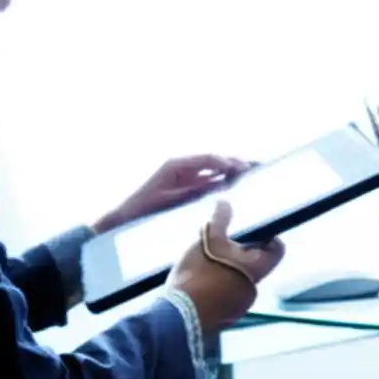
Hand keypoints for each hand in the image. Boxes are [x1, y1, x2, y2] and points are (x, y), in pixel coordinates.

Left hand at [93, 155, 252, 233]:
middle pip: (213, 161)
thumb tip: (220, 180)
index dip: (227, 162)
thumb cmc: (142, 208)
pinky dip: (222, 180)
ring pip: (213, 169)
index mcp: (177, 165)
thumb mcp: (170, 198)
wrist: (122, 219)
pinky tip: (235, 184)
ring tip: (251, 172)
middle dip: (234, 162)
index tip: (244, 168)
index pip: (208, 159)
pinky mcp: (185, 186)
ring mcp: (184, 175)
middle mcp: (182, 166)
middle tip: (255, 167)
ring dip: (231, 170)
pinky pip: (207, 180)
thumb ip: (195, 188)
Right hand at [167, 201, 284, 334]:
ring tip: (203, 267)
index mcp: (257, 268)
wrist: (179, 316)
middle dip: (239, 256)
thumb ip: (220, 220)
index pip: (277, 249)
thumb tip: (224, 203)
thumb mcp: (208, 240)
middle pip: (254, 266)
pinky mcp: (225, 321)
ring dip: (227, 275)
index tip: (252, 232)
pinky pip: (226, 301)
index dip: (268, 238)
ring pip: (239, 284)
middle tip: (219, 247)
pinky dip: (217, 292)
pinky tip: (197, 287)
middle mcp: (254, 290)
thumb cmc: (198, 273)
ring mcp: (240, 308)